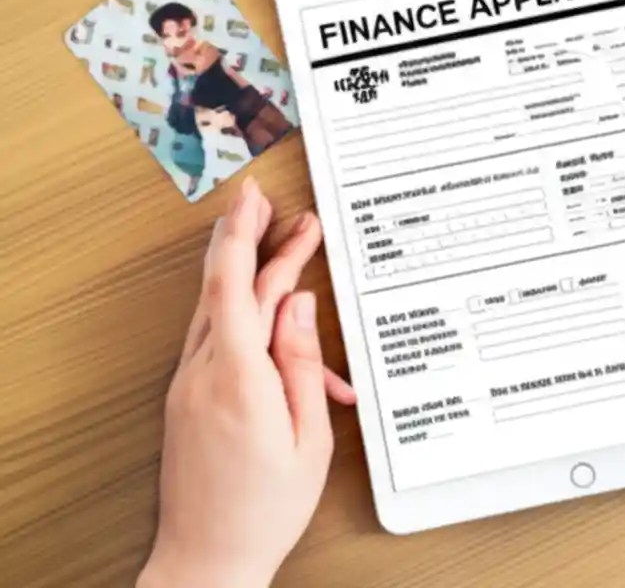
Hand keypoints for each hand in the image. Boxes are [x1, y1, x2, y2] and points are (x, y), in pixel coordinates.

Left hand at [138, 178, 356, 587]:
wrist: (208, 558)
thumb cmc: (265, 508)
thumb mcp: (308, 437)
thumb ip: (303, 364)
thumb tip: (299, 307)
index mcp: (238, 379)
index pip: (237, 288)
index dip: (246, 237)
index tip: (258, 201)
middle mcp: (203, 374)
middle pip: (225, 289)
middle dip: (250, 242)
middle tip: (274, 207)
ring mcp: (189, 386)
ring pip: (216, 310)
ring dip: (243, 273)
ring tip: (276, 246)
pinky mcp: (187, 399)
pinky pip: (217, 344)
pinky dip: (246, 321)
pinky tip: (279, 329)